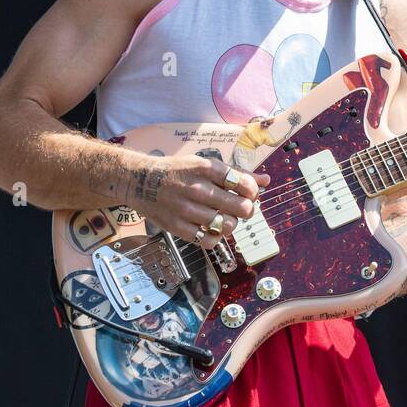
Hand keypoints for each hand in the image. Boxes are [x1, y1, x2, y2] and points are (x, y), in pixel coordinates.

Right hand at [123, 153, 269, 248]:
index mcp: (206, 169)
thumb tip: (266, 180)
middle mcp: (197, 189)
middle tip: (241, 208)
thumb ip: (237, 173)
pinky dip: (216, 238)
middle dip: (247, 209)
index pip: (243, 184)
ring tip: (226, 218)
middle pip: (241, 207)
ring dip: (232, 224)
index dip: (253, 191)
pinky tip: (212, 229)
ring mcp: (186, 209)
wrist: (140, 181)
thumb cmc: (178, 172)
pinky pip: (208, 241)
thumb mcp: (205, 165)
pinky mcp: (177, 227)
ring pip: (227, 226)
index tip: (248, 192)